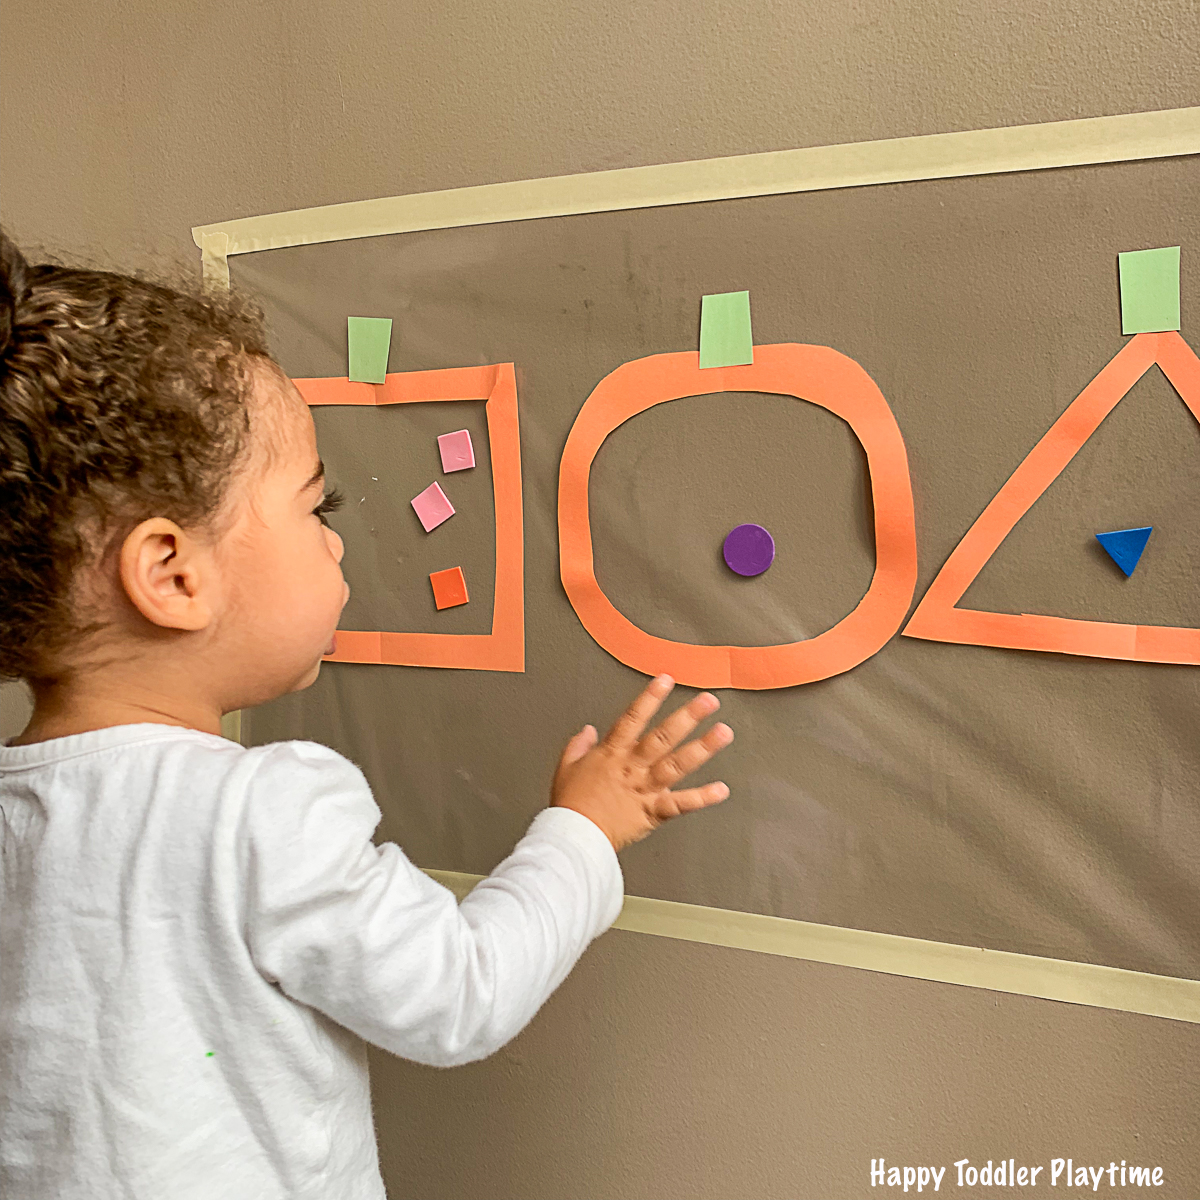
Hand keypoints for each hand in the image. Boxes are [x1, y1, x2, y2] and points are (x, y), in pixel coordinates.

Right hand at [551, 674, 732, 851]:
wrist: (574, 836)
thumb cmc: (570, 805)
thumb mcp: (566, 768)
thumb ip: (578, 746)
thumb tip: (587, 730)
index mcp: (612, 753)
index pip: (633, 718)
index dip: (650, 697)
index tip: (666, 680)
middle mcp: (633, 767)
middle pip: (663, 736)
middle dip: (687, 716)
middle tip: (709, 701)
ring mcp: (645, 788)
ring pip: (678, 764)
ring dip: (703, 747)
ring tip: (723, 732)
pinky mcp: (653, 812)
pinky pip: (681, 804)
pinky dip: (702, 798)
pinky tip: (721, 790)